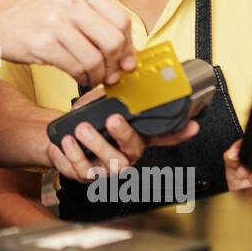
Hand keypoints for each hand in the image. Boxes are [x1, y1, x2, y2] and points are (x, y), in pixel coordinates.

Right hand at [0, 0, 136, 86]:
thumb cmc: (29, 17)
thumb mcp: (64, 4)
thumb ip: (95, 22)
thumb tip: (126, 53)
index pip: (121, 20)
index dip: (128, 46)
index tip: (126, 60)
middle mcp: (70, 2)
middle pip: (113, 40)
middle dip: (116, 63)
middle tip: (112, 73)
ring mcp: (55, 22)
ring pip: (96, 58)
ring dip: (99, 75)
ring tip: (92, 77)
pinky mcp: (44, 44)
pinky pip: (76, 68)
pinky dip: (82, 78)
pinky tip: (79, 77)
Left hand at [45, 93, 198, 183]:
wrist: (59, 139)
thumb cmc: (85, 121)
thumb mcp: (100, 104)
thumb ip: (114, 94)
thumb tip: (123, 75)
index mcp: (135, 136)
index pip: (163, 136)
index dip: (180, 133)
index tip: (192, 125)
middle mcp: (126, 154)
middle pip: (134, 148)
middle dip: (124, 134)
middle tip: (112, 120)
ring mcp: (109, 168)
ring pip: (111, 164)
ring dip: (96, 145)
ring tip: (81, 130)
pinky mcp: (88, 176)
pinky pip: (84, 170)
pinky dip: (74, 155)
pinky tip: (67, 141)